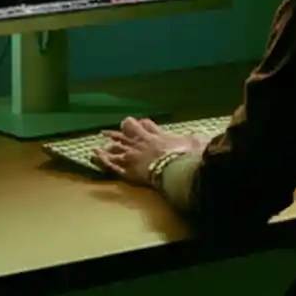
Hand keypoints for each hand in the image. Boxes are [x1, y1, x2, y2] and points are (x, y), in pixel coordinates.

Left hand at [91, 117, 210, 185]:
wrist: (177, 170)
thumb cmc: (188, 157)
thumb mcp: (196, 143)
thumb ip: (196, 138)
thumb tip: (201, 135)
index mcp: (157, 136)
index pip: (145, 125)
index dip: (141, 125)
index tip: (140, 125)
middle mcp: (142, 142)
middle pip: (127, 129)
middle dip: (122, 131)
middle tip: (116, 133)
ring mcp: (132, 155)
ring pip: (116, 146)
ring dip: (108, 146)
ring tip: (100, 145)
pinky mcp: (126, 169)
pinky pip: (110, 163)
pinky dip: (101, 159)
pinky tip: (94, 155)